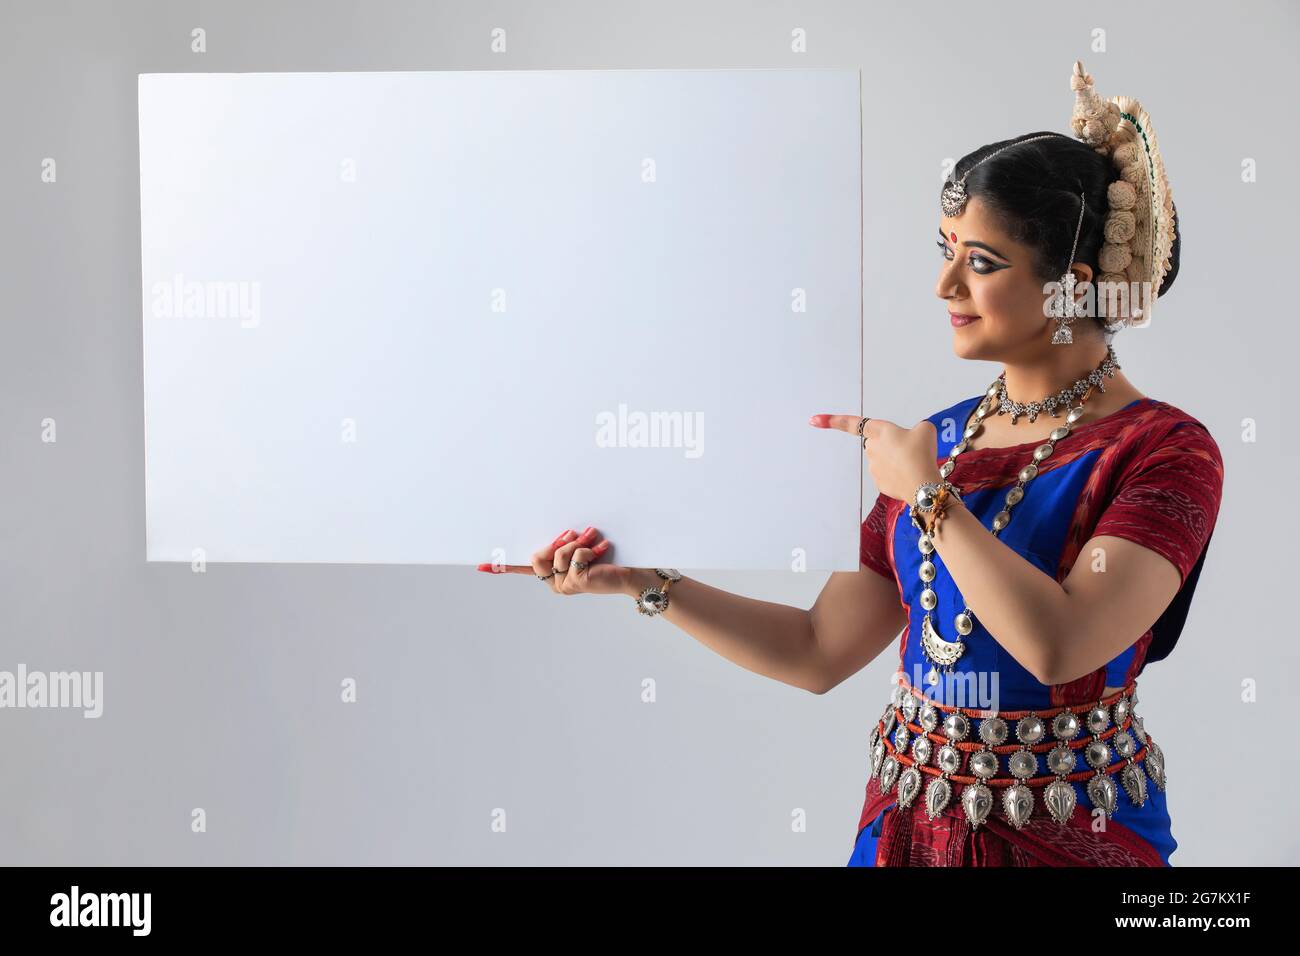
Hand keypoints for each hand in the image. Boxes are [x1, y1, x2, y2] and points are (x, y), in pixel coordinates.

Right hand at [477, 526, 631, 596]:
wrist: (631, 573)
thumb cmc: (607, 558)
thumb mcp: (580, 547)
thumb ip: (565, 543)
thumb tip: (562, 533)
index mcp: (552, 574)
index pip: (522, 569)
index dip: (501, 566)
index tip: (479, 565)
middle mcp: (555, 584)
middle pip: (537, 556)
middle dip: (558, 540)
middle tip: (576, 532)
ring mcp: (564, 586)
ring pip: (558, 554)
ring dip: (578, 542)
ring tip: (596, 538)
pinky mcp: (577, 583)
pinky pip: (574, 557)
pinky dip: (590, 549)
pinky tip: (603, 551)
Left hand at [808, 413, 942, 501]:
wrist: (922, 485)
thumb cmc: (922, 454)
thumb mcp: (926, 430)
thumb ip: (916, 429)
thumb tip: (912, 438)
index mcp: (880, 431)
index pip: (852, 424)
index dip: (832, 420)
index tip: (813, 420)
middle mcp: (871, 448)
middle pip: (878, 442)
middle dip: (891, 445)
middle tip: (911, 450)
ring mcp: (873, 467)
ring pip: (884, 459)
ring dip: (896, 461)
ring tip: (914, 464)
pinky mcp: (879, 483)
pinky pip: (888, 475)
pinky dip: (898, 475)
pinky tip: (910, 476)